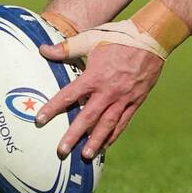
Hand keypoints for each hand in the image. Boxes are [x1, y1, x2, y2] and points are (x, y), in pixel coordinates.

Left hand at [37, 26, 164, 159]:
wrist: (152, 38)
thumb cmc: (119, 37)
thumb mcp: (91, 38)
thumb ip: (66, 48)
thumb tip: (43, 50)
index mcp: (94, 76)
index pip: (69, 95)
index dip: (53, 108)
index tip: (40, 120)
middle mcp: (108, 91)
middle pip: (88, 117)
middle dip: (73, 135)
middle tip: (61, 151)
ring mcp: (123, 98)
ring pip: (107, 124)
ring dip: (96, 141)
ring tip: (85, 155)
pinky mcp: (136, 100)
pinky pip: (123, 121)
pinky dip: (114, 134)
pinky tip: (106, 144)